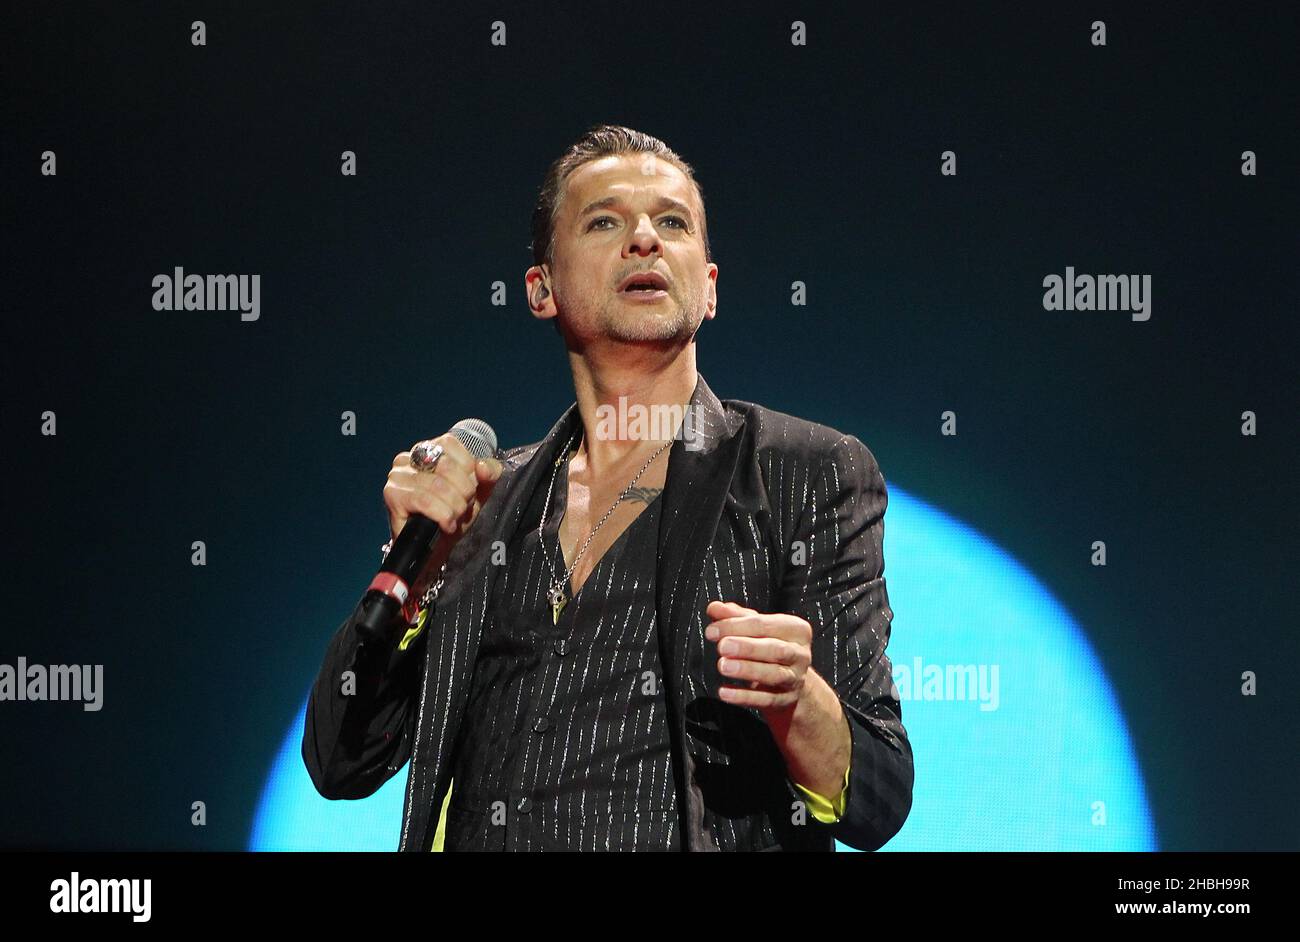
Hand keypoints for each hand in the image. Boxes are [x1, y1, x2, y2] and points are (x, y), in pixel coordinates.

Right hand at [384, 433, 502, 541]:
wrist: (433, 549)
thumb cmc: (452, 516)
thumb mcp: (477, 492)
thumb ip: (488, 475)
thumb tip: (483, 466)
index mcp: (427, 450)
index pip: (450, 443)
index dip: (467, 468)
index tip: (469, 490)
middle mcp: (408, 458)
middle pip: (446, 465)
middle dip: (463, 491)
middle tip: (463, 508)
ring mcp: (397, 476)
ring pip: (438, 485)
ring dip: (454, 507)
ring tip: (455, 518)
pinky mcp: (392, 495)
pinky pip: (425, 500)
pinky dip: (442, 515)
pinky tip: (447, 525)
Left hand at [704, 600, 813, 714]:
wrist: (792, 681)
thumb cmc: (771, 646)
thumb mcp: (757, 627)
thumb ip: (735, 616)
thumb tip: (714, 608)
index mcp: (795, 629)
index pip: (764, 624)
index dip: (736, 626)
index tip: (712, 631)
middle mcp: (799, 654)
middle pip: (774, 649)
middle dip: (747, 647)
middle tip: (722, 646)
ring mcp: (795, 678)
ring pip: (773, 674)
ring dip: (747, 670)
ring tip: (723, 666)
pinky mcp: (786, 700)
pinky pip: (765, 699)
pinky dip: (744, 697)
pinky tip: (725, 692)